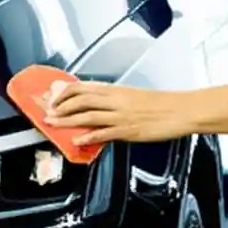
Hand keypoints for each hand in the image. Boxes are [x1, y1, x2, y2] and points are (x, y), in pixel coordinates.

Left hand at [44, 81, 193, 143]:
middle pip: (81, 100)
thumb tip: (96, 105)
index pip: (83, 87)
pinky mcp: (129, 130)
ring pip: (88, 115)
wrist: (180, 110)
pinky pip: (105, 133)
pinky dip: (89, 136)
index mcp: (116, 90)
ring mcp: (121, 116)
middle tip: (47, 113)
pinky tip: (77, 140)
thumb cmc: (160, 104)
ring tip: (53, 124)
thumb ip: (113, 100)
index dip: (65, 93)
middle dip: (60, 107)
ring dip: (68, 120)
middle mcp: (116, 101)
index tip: (54, 98)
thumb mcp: (132, 96)